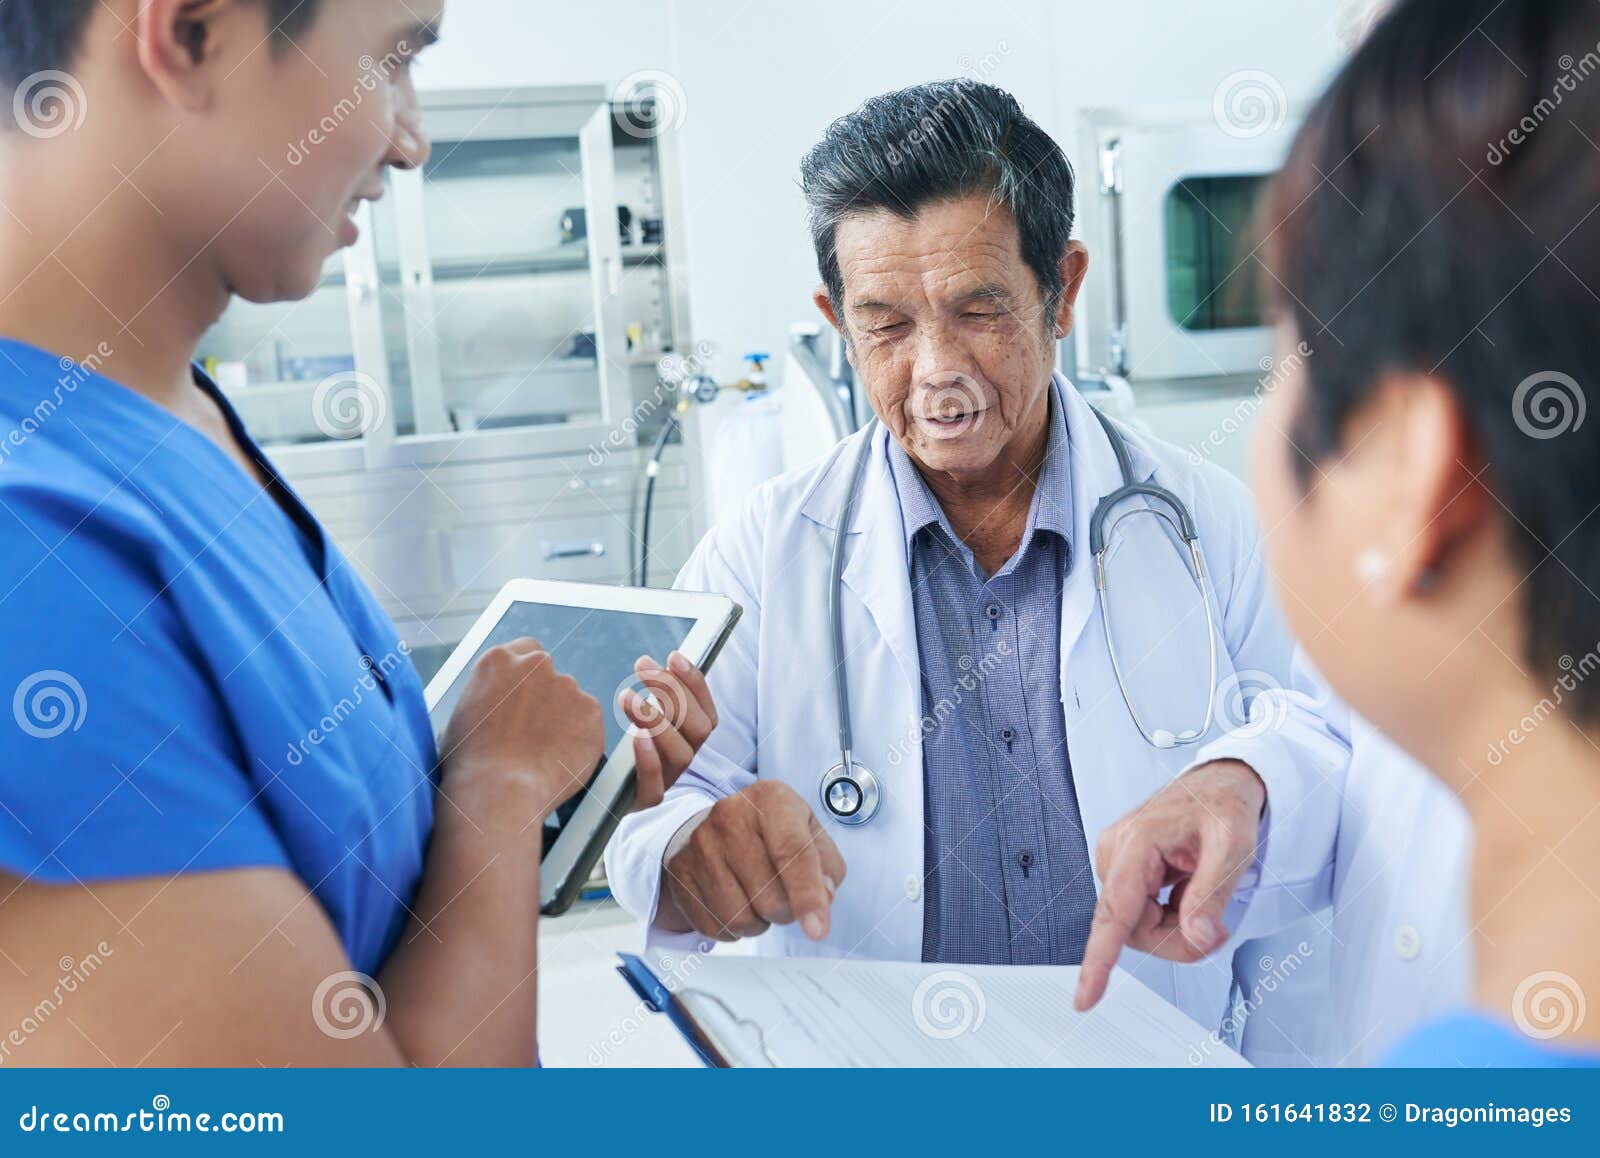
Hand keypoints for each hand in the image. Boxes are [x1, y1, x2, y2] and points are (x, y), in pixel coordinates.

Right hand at [438, 638, 604, 820]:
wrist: (497, 791)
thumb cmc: (469, 764)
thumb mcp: (460, 718)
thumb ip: (485, 701)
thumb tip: (490, 710)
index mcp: (498, 660)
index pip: (524, 651)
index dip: (526, 677)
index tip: (525, 696)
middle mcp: (535, 664)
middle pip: (548, 672)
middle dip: (544, 695)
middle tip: (534, 730)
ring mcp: (567, 685)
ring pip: (570, 699)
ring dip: (562, 718)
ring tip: (543, 754)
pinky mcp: (591, 710)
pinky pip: (587, 722)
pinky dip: (579, 738)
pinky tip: (559, 760)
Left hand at [617, 651, 718, 809]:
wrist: (607, 799)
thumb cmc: (627, 751)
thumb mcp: (645, 722)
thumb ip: (658, 700)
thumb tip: (654, 664)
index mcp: (691, 739)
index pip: (706, 709)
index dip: (694, 682)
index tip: (673, 656)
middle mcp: (686, 758)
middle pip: (698, 728)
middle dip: (673, 691)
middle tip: (642, 665)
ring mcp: (669, 782)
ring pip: (681, 754)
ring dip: (657, 720)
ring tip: (627, 696)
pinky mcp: (646, 802)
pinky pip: (654, 787)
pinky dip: (649, 760)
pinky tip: (636, 737)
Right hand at [657, 781, 846, 942]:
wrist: (715, 827)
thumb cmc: (772, 832)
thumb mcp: (810, 833)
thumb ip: (827, 867)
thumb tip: (822, 900)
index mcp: (771, 798)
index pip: (792, 852)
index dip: (808, 895)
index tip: (818, 930)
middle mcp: (730, 816)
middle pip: (770, 896)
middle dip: (786, 910)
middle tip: (782, 893)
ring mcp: (700, 845)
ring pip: (741, 918)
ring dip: (760, 921)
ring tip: (758, 895)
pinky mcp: (680, 872)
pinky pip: (716, 927)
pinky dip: (734, 928)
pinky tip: (735, 900)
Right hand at [1074, 759, 1265, 1011]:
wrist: (1219, 784)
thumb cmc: (1223, 805)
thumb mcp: (1234, 846)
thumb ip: (1212, 894)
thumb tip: (1196, 936)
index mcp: (1137, 841)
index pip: (1115, 911)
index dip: (1099, 959)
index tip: (1085, 997)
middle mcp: (1115, 852)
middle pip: (1134, 931)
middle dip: (1177, 938)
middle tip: (1215, 925)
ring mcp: (1116, 862)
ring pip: (1137, 928)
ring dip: (1175, 926)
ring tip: (1202, 897)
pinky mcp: (1122, 872)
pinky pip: (1140, 917)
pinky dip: (1171, 917)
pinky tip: (1187, 893)